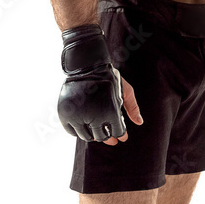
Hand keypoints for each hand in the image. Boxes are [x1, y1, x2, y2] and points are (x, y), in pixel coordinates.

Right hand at [58, 24, 141, 143]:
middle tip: (109, 136)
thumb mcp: (126, 91)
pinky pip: (72, 132)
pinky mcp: (65, 115)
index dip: (120, 135)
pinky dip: (78, 131)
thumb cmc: (109, 78)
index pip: (117, 132)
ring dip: (93, 134)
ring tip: (97, 129)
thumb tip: (140, 123)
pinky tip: (85, 126)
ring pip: (87, 137)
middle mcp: (93, 116)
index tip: (121, 137)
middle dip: (107, 136)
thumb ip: (133, 108)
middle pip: (101, 137)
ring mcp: (77, 116)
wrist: (86, 66)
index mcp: (110, 111)